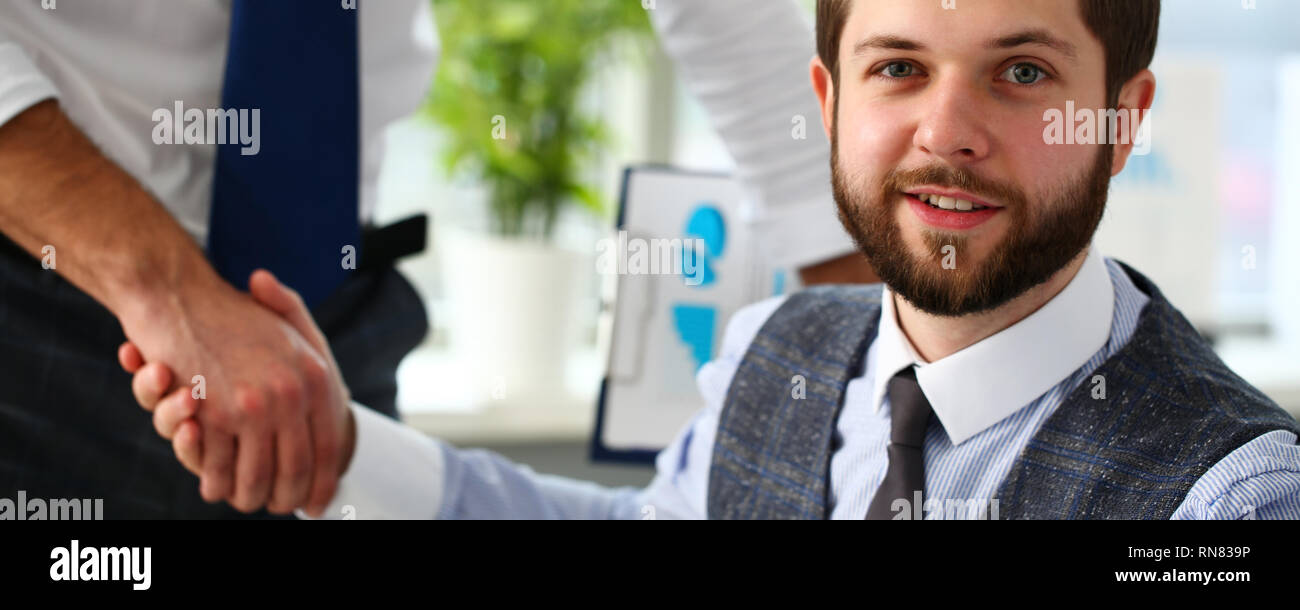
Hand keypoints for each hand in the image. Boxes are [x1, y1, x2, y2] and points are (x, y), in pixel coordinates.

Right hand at [117, 269, 353, 515]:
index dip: (323, 481)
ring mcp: (249, 407)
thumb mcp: (291, 327)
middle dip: (287, 498)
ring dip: (250, 498)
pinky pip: (217, 469)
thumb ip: (317, 369)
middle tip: (281, 509)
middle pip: (294, 470)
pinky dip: (216, 485)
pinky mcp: (210, 416)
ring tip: (249, 503)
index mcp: (316, 376)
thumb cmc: (239, 315)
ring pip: (255, 478)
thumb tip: (332, 408)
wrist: (180, 294)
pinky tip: (218, 489)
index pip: (329, 446)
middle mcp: (290, 394)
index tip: (317, 502)